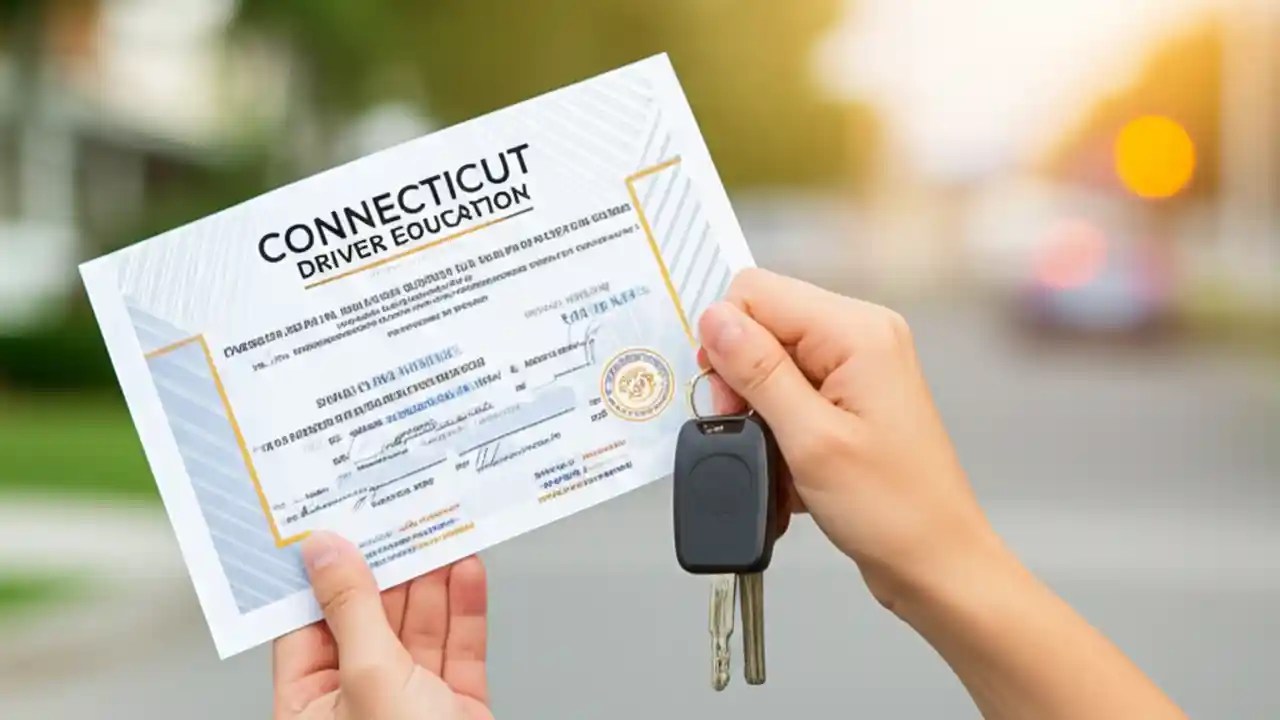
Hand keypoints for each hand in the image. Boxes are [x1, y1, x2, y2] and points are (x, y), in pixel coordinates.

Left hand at [273, 532, 491, 719]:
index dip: (323, 574)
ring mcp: (410, 700)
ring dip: (433, 580)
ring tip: (439, 531)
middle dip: (389, 569)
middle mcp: (358, 700)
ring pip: (420, 628)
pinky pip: (459, 646)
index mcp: (312, 706)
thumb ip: (351, 609)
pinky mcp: (456, 702)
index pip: (308, 626)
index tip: (334, 526)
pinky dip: (465, 608)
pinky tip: (467, 572)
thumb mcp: (368, 676)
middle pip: (370, 619)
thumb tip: (328, 552)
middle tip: (400, 518)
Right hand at [697, 269, 999, 611]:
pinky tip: (787, 463)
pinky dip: (775, 425)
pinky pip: (788, 390)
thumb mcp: (810, 439)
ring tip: (775, 454)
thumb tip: (715, 319)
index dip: (725, 339)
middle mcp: (860, 336)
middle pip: (763, 322)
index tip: (725, 396)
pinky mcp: (848, 397)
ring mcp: (856, 367)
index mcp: (858, 331)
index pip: (757, 291)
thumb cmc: (893, 510)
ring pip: (769, 360)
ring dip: (756, 408)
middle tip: (749, 428)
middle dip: (739, 376)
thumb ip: (758, 372)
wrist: (935, 564)